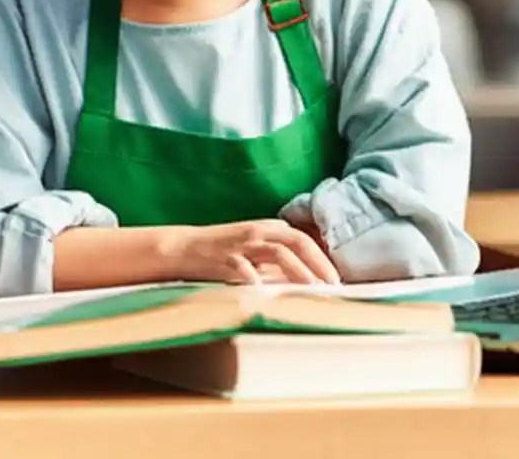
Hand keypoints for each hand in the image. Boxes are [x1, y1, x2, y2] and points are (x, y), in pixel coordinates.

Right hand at [169, 219, 340, 285]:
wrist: (183, 248)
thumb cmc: (222, 252)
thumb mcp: (253, 249)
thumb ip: (276, 258)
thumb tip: (304, 276)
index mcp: (268, 229)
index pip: (303, 240)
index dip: (322, 258)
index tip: (335, 279)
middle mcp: (258, 232)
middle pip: (297, 242)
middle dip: (318, 263)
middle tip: (332, 285)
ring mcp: (242, 244)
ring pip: (277, 252)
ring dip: (297, 270)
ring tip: (311, 288)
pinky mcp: (223, 257)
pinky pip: (241, 265)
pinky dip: (254, 276)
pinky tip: (264, 290)